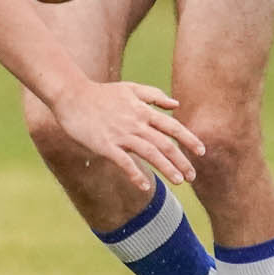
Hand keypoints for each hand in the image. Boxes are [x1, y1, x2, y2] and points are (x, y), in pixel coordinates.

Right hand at [51, 78, 204, 189]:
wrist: (71, 95)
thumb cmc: (101, 93)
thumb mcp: (129, 88)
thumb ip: (154, 95)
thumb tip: (176, 104)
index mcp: (143, 110)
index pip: (172, 127)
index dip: (189, 140)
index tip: (201, 152)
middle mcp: (135, 123)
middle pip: (165, 144)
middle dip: (182, 161)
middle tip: (192, 176)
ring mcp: (120, 135)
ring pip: (150, 154)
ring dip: (167, 168)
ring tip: (179, 181)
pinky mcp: (105, 145)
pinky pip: (124, 162)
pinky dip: (135, 174)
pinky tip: (145, 186)